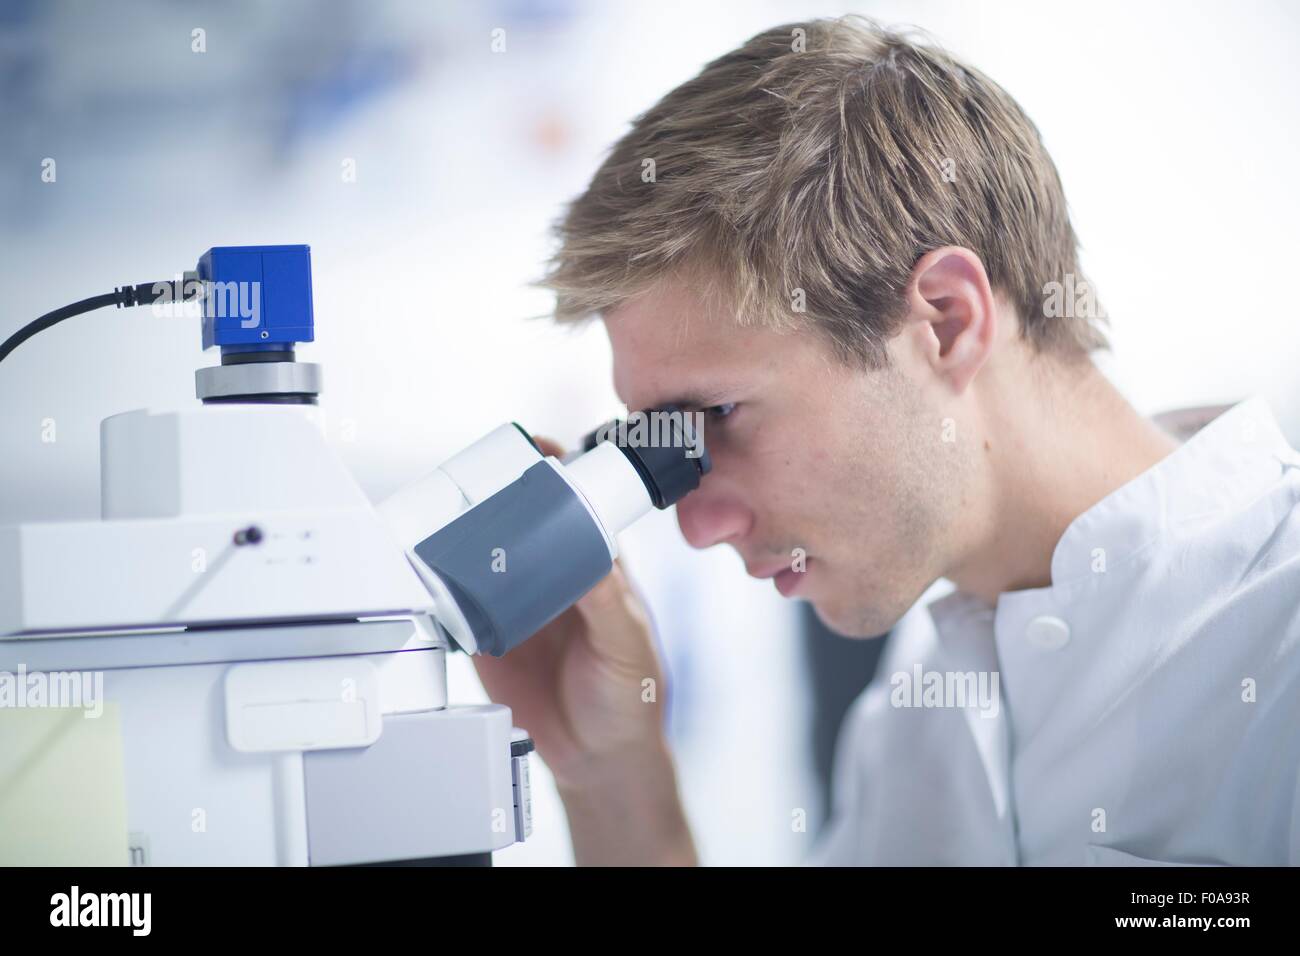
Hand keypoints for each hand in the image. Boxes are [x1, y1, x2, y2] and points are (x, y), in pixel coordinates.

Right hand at [470, 436, 668, 788]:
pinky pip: (456, 603)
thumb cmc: (630, 697)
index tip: (535, 449)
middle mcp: (553, 576)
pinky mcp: (485, 636)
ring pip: (483, 555)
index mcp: (596, 566)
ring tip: (442, 515)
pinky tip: (427, 572)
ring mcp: (516, 604)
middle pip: (519, 520)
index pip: (576, 504)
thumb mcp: (626, 644)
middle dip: (496, 494)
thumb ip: (606, 600)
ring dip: (462, 536)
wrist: (597, 758)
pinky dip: (439, 586)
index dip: (556, 473)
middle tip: (474, 476)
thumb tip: (589, 550)